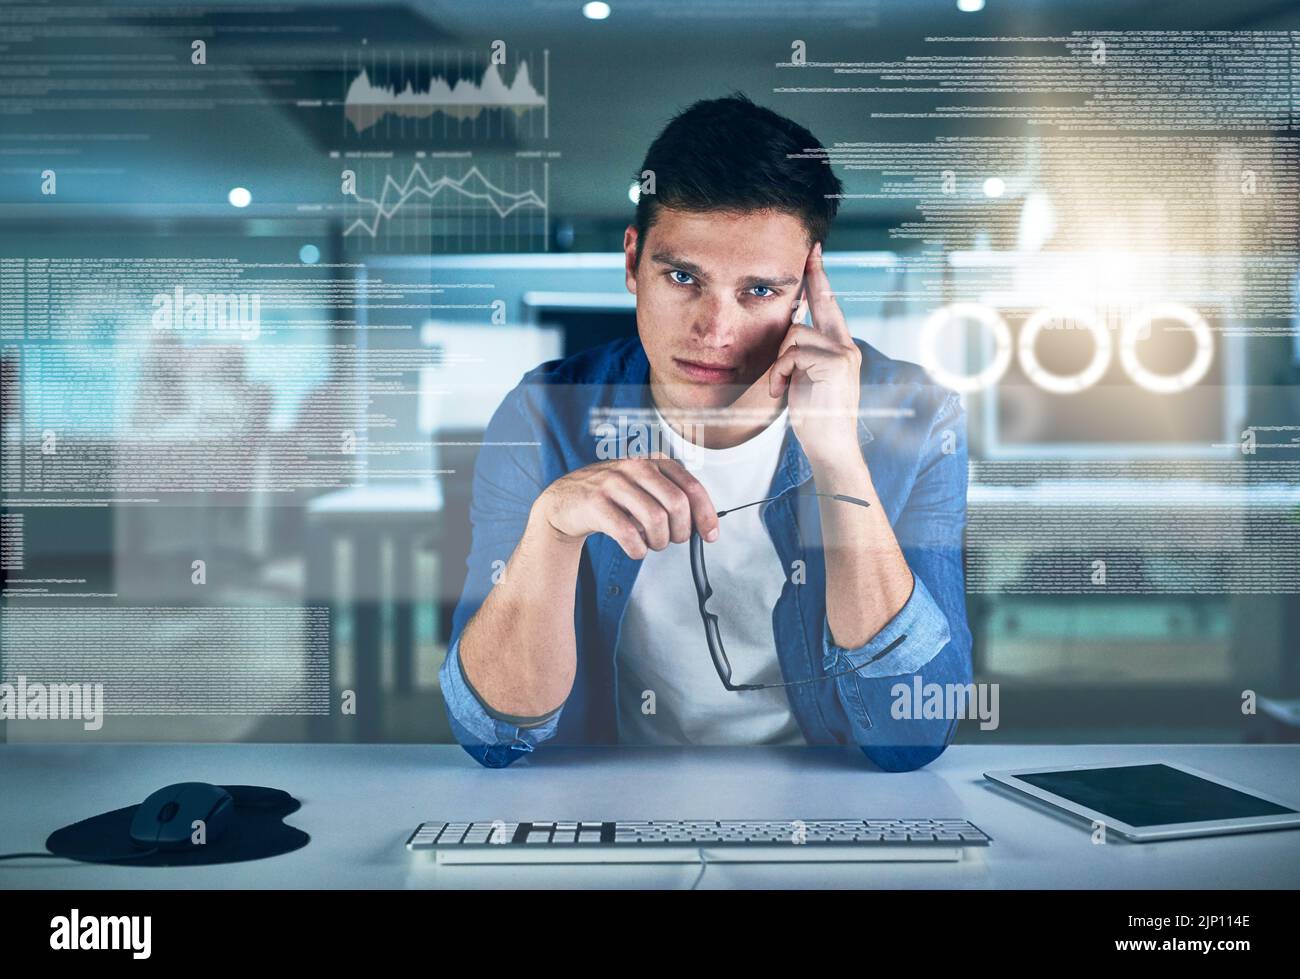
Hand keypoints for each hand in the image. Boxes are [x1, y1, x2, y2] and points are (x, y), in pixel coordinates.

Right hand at [533, 454, 719, 559]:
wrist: (563, 500)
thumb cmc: (610, 497)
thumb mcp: (642, 487)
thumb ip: (670, 497)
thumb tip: (703, 524)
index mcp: (651, 462)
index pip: (691, 486)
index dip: (706, 514)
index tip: (710, 535)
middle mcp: (634, 467)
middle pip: (677, 504)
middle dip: (682, 531)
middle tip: (673, 541)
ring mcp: (613, 484)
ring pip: (655, 519)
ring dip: (660, 542)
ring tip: (653, 545)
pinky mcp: (595, 504)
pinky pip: (628, 533)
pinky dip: (638, 549)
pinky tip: (636, 549)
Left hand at [767, 241, 862, 468]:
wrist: (830, 447)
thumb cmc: (816, 417)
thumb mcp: (808, 378)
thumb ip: (805, 353)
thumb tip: (790, 327)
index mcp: (841, 348)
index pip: (830, 306)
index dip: (821, 279)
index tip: (814, 255)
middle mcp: (846, 347)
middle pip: (822, 303)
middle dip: (814, 278)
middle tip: (810, 252)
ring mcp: (843, 354)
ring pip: (794, 333)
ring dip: (779, 360)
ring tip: (779, 385)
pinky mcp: (834, 364)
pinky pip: (791, 353)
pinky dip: (779, 372)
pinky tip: (780, 391)